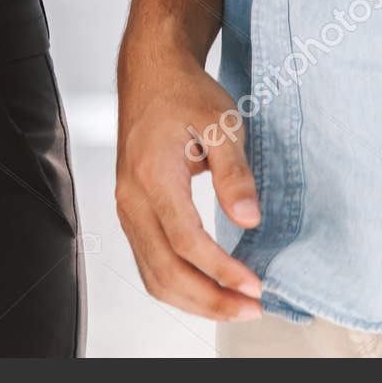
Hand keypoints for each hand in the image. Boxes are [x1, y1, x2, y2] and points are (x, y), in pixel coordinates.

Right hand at [115, 41, 263, 321]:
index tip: (255, 285)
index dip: (222, 270)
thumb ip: (235, 173)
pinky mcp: (131, 210)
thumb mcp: (221, 122)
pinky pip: (147, 261)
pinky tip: (206, 288)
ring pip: (152, 273)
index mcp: (152, 175)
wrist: (150, 74)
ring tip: (233, 307)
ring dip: (192, 299)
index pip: (186, 240)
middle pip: (164, 269)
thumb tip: (248, 218)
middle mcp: (132, 197)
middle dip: (209, 300)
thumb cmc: (182, 92)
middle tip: (250, 308)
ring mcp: (127, 206)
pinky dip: (176, 283)